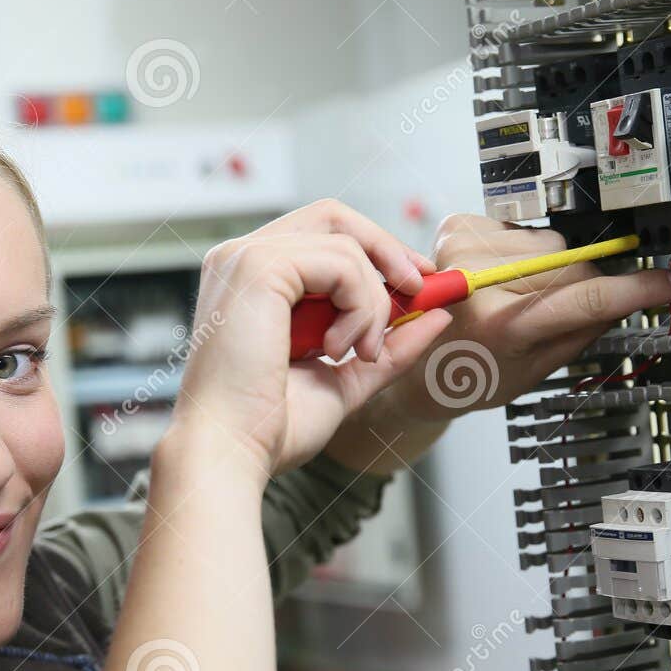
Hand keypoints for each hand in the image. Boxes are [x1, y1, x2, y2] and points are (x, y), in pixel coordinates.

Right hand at [164, 199, 453, 483]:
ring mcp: (246, 258)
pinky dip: (360, 308)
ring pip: (346, 245)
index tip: (417, 283)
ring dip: (373, 303)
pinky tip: (338, 350)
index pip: (324, 232)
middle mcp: (242, 257)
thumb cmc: (269, 427)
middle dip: (388, 252)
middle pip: (335, 217)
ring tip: (359, 354)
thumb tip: (439, 314)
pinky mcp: (258, 268)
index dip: (377, 249)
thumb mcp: (345, 379)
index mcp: (252, 279)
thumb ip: (389, 345)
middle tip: (418, 292)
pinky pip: (342, 264)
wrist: (231, 453)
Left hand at [378, 213, 670, 422]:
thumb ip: (582, 332)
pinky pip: (522, 228)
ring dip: (549, 267)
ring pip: (552, 244)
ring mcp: (463, 249)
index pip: (587, 299)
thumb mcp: (534, 371)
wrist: (414, 362)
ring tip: (516, 296)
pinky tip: (498, 276)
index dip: (640, 288)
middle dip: (584, 284)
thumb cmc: (471, 374)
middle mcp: (478, 282)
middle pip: (574, 265)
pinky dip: (522, 250)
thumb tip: (627, 294)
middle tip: (557, 313)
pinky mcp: (456, 226)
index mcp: (500, 328)